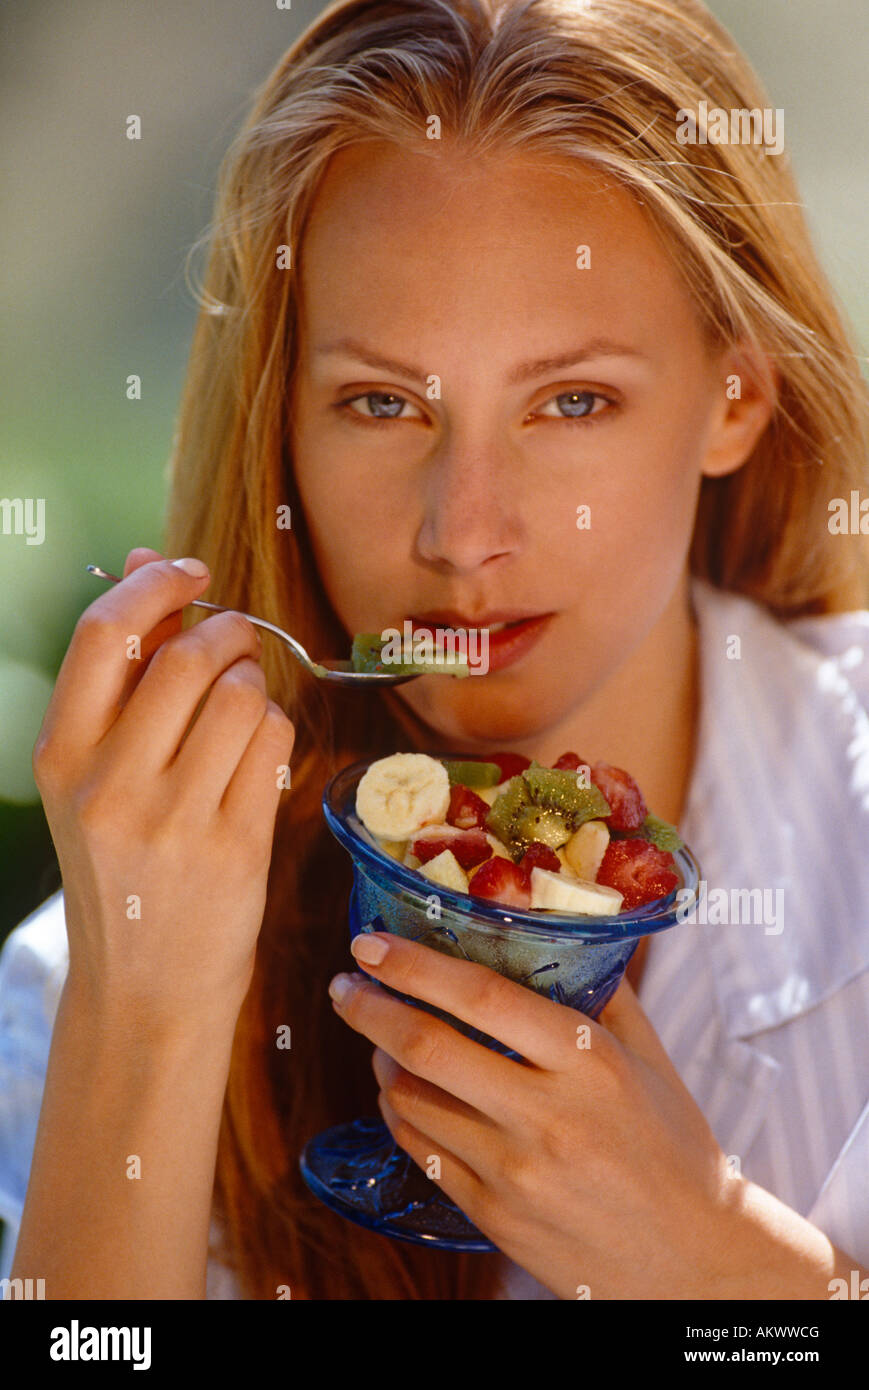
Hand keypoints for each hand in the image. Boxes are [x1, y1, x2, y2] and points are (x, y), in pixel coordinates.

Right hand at [33, 548, 294, 1029]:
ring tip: (243, 708)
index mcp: (62, 756)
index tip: (188, 571)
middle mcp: (111, 784)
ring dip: (255, 682)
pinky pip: (273, 743)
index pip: (104, 633)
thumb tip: (146, 562)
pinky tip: (256, 756)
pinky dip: (275, 730)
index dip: (155, 585)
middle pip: (188, 657)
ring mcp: (174, 818)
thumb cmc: (123, 868)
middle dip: (226, 633)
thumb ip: (122, 674)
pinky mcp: (235, 846)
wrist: (144, 989)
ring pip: (240, 695)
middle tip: (235, 645)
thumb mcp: (95, 777)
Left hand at [329, 932, 738, 1299]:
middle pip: (425, 1047)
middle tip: (345, 982)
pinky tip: (401, 1091)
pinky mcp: (493, 1217)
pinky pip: (420, 1151)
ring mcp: (514, 1172)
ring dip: (379, 1059)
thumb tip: (553, 934)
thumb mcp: (650, 1059)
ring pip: (409, 1101)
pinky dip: (398, 1111)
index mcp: (589, 1062)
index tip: (371, 942)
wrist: (692, 1260)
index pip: (483, 998)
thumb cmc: (674, 1147)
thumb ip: (602, 994)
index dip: (415, 965)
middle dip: (368, 1006)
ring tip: (379, 1036)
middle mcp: (546, 1115)